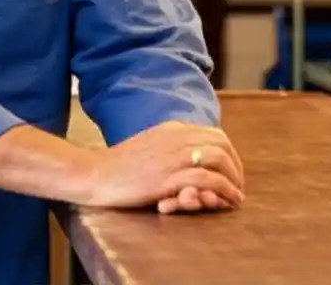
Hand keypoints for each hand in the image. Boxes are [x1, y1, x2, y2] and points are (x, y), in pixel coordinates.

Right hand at [83, 121, 244, 213]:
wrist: (94, 173)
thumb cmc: (117, 166)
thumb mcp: (148, 147)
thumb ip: (169, 148)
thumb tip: (191, 160)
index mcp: (171, 130)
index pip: (213, 135)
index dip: (229, 155)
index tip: (231, 173)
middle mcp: (176, 138)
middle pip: (221, 145)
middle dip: (235, 167)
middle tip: (236, 188)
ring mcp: (172, 156)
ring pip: (219, 159)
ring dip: (233, 180)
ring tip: (234, 197)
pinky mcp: (168, 177)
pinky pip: (207, 179)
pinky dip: (223, 190)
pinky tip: (225, 201)